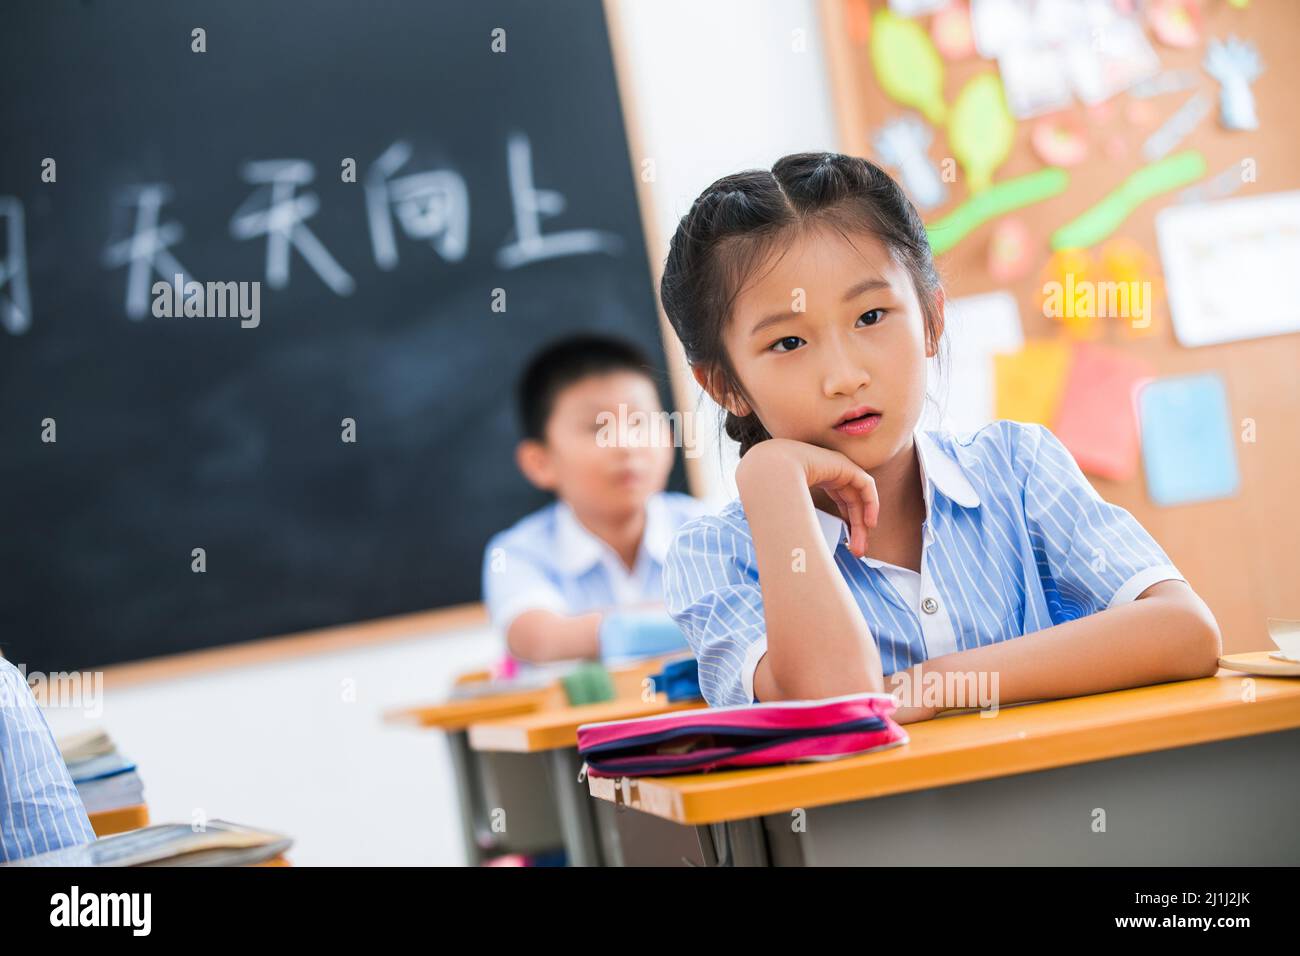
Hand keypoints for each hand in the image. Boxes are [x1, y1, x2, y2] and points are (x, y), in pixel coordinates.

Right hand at [738, 438, 878, 558]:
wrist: (771, 471)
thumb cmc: (771, 492)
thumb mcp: (788, 511)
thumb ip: (795, 524)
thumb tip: (791, 552)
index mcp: (816, 477)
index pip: (840, 500)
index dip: (847, 522)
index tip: (847, 545)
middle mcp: (829, 471)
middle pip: (851, 502)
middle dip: (856, 528)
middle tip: (857, 552)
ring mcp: (838, 467)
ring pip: (859, 497)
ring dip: (863, 523)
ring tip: (861, 547)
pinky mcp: (845, 465)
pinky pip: (866, 485)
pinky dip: (871, 504)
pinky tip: (869, 523)